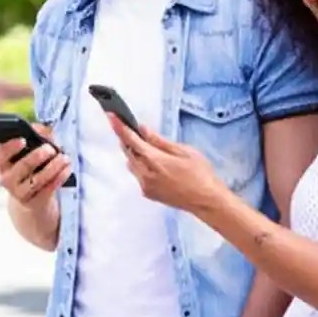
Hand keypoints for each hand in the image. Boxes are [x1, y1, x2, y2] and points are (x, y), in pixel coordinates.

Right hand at [0, 124, 70, 211]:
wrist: (33, 198)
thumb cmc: (32, 169)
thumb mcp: (30, 153)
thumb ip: (37, 136)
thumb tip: (43, 129)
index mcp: (3, 164)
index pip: (2, 154)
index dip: (11, 147)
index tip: (24, 139)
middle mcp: (8, 179)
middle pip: (23, 166)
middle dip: (38, 156)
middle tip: (51, 149)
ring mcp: (20, 193)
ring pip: (38, 179)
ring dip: (54, 166)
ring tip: (65, 158)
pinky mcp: (34, 202)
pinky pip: (48, 189)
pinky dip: (59, 177)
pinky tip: (67, 169)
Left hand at [106, 115, 227, 214]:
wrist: (206, 200)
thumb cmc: (200, 174)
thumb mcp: (184, 151)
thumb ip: (160, 141)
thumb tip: (143, 129)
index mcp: (155, 161)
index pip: (131, 140)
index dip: (119, 127)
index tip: (111, 116)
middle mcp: (146, 174)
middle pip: (128, 152)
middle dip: (127, 139)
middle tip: (129, 127)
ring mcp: (146, 186)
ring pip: (131, 164)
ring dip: (134, 153)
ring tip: (146, 146)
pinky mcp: (148, 193)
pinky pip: (138, 175)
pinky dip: (140, 165)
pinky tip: (154, 163)